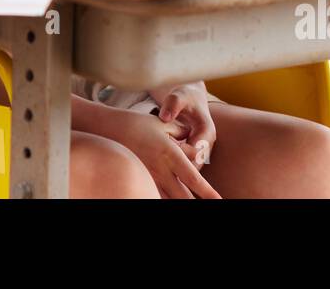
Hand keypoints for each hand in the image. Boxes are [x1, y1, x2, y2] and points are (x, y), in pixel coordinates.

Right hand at [97, 106, 220, 198]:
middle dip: (197, 204)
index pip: (193, 179)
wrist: (110, 128)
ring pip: (169, 198)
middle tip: (214, 206)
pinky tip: (172, 198)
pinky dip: (166, 198)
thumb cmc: (139, 124)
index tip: (219, 199)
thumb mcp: (164, 125)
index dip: (207, 192)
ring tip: (194, 204)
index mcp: (170, 154)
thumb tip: (197, 151)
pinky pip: (156, 194)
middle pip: (183, 196)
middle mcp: (161, 170)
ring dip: (181, 201)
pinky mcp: (141, 179)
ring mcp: (150, 177)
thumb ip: (183, 137)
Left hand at [153, 82, 217, 169]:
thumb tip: (165, 118)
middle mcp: (207, 144)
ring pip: (190, 168)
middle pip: (194, 165)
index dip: (179, 154)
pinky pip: (185, 166)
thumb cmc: (184, 95)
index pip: (196, 153)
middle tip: (156, 162)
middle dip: (177, 166)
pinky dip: (174, 167)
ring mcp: (201, 150)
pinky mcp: (194, 153)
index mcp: (207, 131)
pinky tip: (159, 165)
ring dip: (175, 169)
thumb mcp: (179, 95)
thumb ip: (173, 104)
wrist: (190, 96)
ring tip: (157, 164)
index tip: (162, 150)